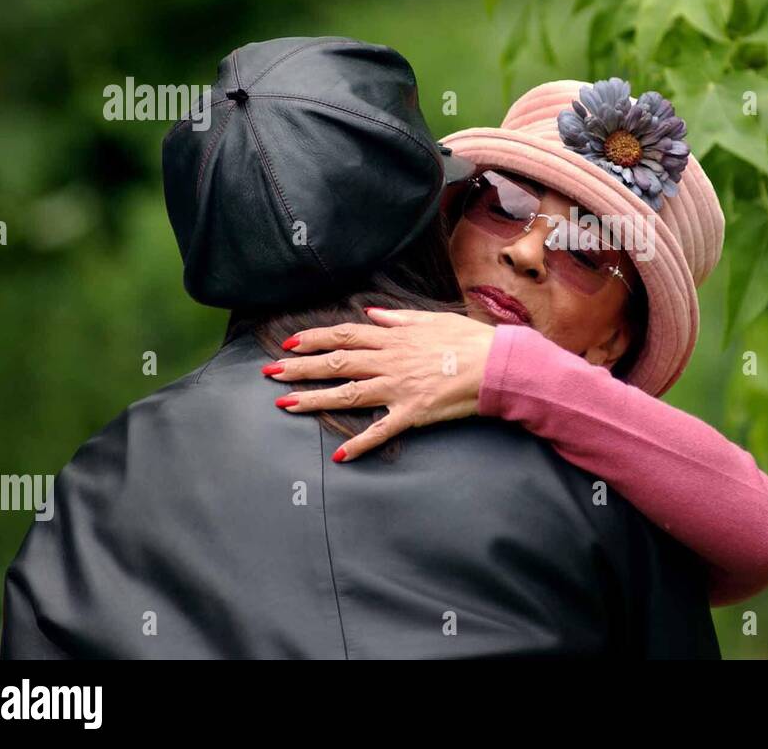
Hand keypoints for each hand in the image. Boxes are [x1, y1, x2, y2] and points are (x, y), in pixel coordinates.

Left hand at [265, 309, 495, 461]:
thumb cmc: (471, 340)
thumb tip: (373, 313)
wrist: (498, 364)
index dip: (315, 339)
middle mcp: (389, 362)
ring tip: (284, 404)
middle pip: (336, 363)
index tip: (290, 343)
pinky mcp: (412, 413)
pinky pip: (381, 430)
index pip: (345, 335)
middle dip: (300, 368)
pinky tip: (340, 455)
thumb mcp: (434, 319)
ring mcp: (398, 388)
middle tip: (270, 373)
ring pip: (348, 393)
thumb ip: (399, 317)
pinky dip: (361, 444)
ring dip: (313, 399)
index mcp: (394, 338)